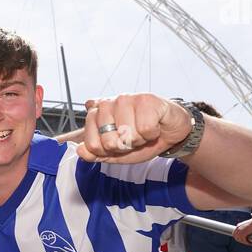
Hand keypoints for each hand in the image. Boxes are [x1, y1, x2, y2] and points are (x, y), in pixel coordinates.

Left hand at [76, 94, 192, 164]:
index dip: (107, 152)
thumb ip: (96, 153)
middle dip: (125, 147)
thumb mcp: (117, 152)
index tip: (118, 146)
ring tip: (145, 131)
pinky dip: (153, 134)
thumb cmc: (143, 138)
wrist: (170, 131)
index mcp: (97, 114)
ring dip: (140, 140)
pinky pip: (145, 129)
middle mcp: (109, 103)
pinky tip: (155, 125)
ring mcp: (127, 99)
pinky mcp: (146, 99)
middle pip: (108, 141)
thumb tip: (80, 151)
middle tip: (134, 138)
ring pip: (127, 135)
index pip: (91, 144)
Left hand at [232, 218, 251, 246]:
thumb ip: (248, 228)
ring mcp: (240, 231)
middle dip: (242, 241)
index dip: (239, 238)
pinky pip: (244, 241)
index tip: (244, 240)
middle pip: (236, 238)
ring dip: (245, 243)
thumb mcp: (249, 225)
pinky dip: (248, 243)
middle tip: (248, 243)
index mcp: (238, 226)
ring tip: (251, 244)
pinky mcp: (243, 233)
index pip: (235, 234)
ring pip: (240, 240)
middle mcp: (237, 228)